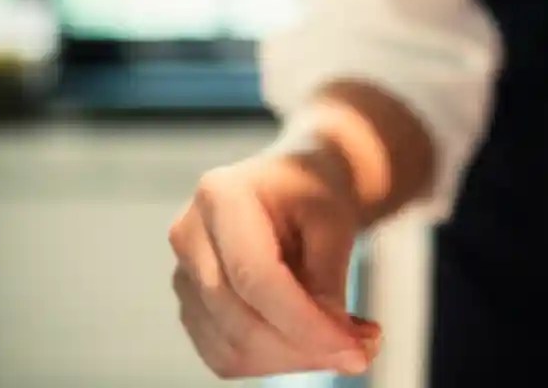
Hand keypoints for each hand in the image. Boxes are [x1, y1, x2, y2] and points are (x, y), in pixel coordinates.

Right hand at [168, 147, 380, 377]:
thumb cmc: (315, 192)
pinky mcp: (192, 307)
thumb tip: (334, 344)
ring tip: (349, 339)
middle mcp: (190, 235)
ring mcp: (183, 275)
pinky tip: (315, 341)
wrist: (295, 185)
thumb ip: (329, 281)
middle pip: (240, 319)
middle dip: (306, 347)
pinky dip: (278, 362)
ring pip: (233, 348)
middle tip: (364, 349)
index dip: (304, 323)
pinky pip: (228, 357)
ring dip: (297, 359)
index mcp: (221, 195)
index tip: (353, 349)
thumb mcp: (336, 220)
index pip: (255, 277)